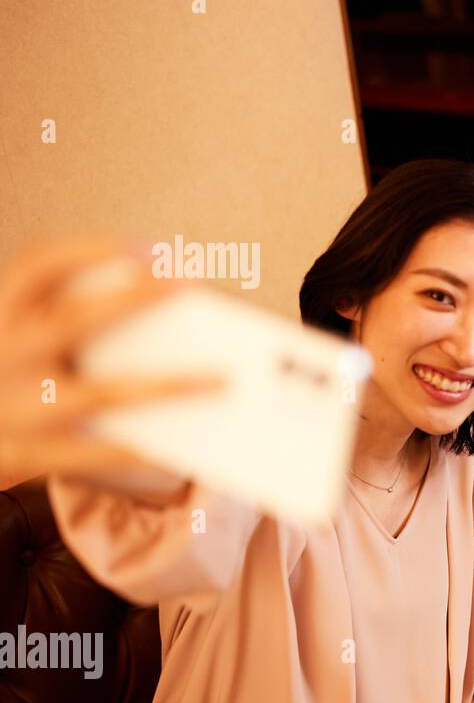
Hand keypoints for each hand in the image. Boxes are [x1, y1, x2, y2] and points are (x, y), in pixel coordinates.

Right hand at [0, 239, 218, 482]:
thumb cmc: (10, 378)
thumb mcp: (22, 337)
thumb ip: (67, 320)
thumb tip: (168, 311)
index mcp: (0, 313)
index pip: (39, 263)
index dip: (94, 249)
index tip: (154, 246)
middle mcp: (2, 353)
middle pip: (74, 319)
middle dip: (136, 297)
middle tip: (191, 281)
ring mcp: (12, 406)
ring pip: (100, 394)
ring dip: (167, 386)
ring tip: (222, 379)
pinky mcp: (22, 455)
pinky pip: (95, 455)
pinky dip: (142, 453)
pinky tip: (183, 453)